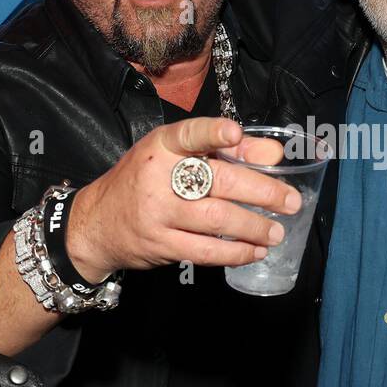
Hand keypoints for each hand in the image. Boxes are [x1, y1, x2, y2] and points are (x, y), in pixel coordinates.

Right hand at [65, 117, 300, 278]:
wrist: (95, 223)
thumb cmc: (145, 181)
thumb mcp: (174, 155)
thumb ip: (225, 151)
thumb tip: (274, 154)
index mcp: (162, 146)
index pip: (189, 134)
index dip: (212, 133)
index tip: (236, 134)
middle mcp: (158, 176)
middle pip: (218, 181)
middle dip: (262, 191)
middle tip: (291, 201)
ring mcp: (158, 213)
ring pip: (216, 220)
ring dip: (253, 227)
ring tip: (277, 231)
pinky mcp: (161, 244)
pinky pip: (205, 251)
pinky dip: (236, 253)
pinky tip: (255, 251)